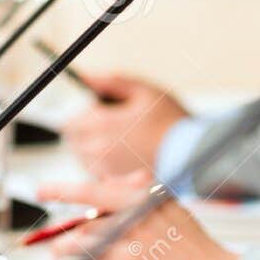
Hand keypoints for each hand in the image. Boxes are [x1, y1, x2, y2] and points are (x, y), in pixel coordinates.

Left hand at [37, 172, 238, 259]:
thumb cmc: (191, 241)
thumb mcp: (168, 205)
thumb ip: (138, 189)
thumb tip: (107, 178)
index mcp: (143, 200)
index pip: (95, 190)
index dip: (64, 189)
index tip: (41, 189)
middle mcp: (133, 223)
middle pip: (85, 222)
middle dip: (64, 230)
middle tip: (50, 235)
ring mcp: (129, 252)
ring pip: (81, 246)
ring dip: (62, 250)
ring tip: (55, 253)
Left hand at [61, 72, 188, 178]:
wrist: (191, 154)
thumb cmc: (170, 122)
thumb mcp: (143, 91)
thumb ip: (111, 81)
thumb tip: (85, 76)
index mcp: (102, 124)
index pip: (68, 119)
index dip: (78, 113)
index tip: (93, 109)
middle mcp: (98, 149)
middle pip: (73, 138)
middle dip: (84, 128)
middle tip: (109, 122)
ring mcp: (105, 168)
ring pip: (82, 155)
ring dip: (91, 145)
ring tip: (119, 137)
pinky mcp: (114, 182)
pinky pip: (96, 170)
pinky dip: (102, 161)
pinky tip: (123, 153)